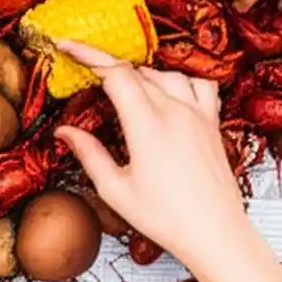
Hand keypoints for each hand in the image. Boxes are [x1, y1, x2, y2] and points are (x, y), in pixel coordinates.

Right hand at [53, 42, 247, 264]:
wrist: (216, 234)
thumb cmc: (167, 219)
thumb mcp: (116, 190)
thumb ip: (89, 154)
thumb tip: (65, 131)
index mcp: (147, 126)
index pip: (114, 72)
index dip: (88, 54)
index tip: (67, 47)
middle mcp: (175, 112)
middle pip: (136, 72)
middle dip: (107, 67)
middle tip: (87, 74)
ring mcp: (198, 114)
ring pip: (165, 74)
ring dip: (141, 74)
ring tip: (124, 88)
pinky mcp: (212, 123)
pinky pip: (199, 84)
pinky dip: (180, 80)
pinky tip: (169, 91)